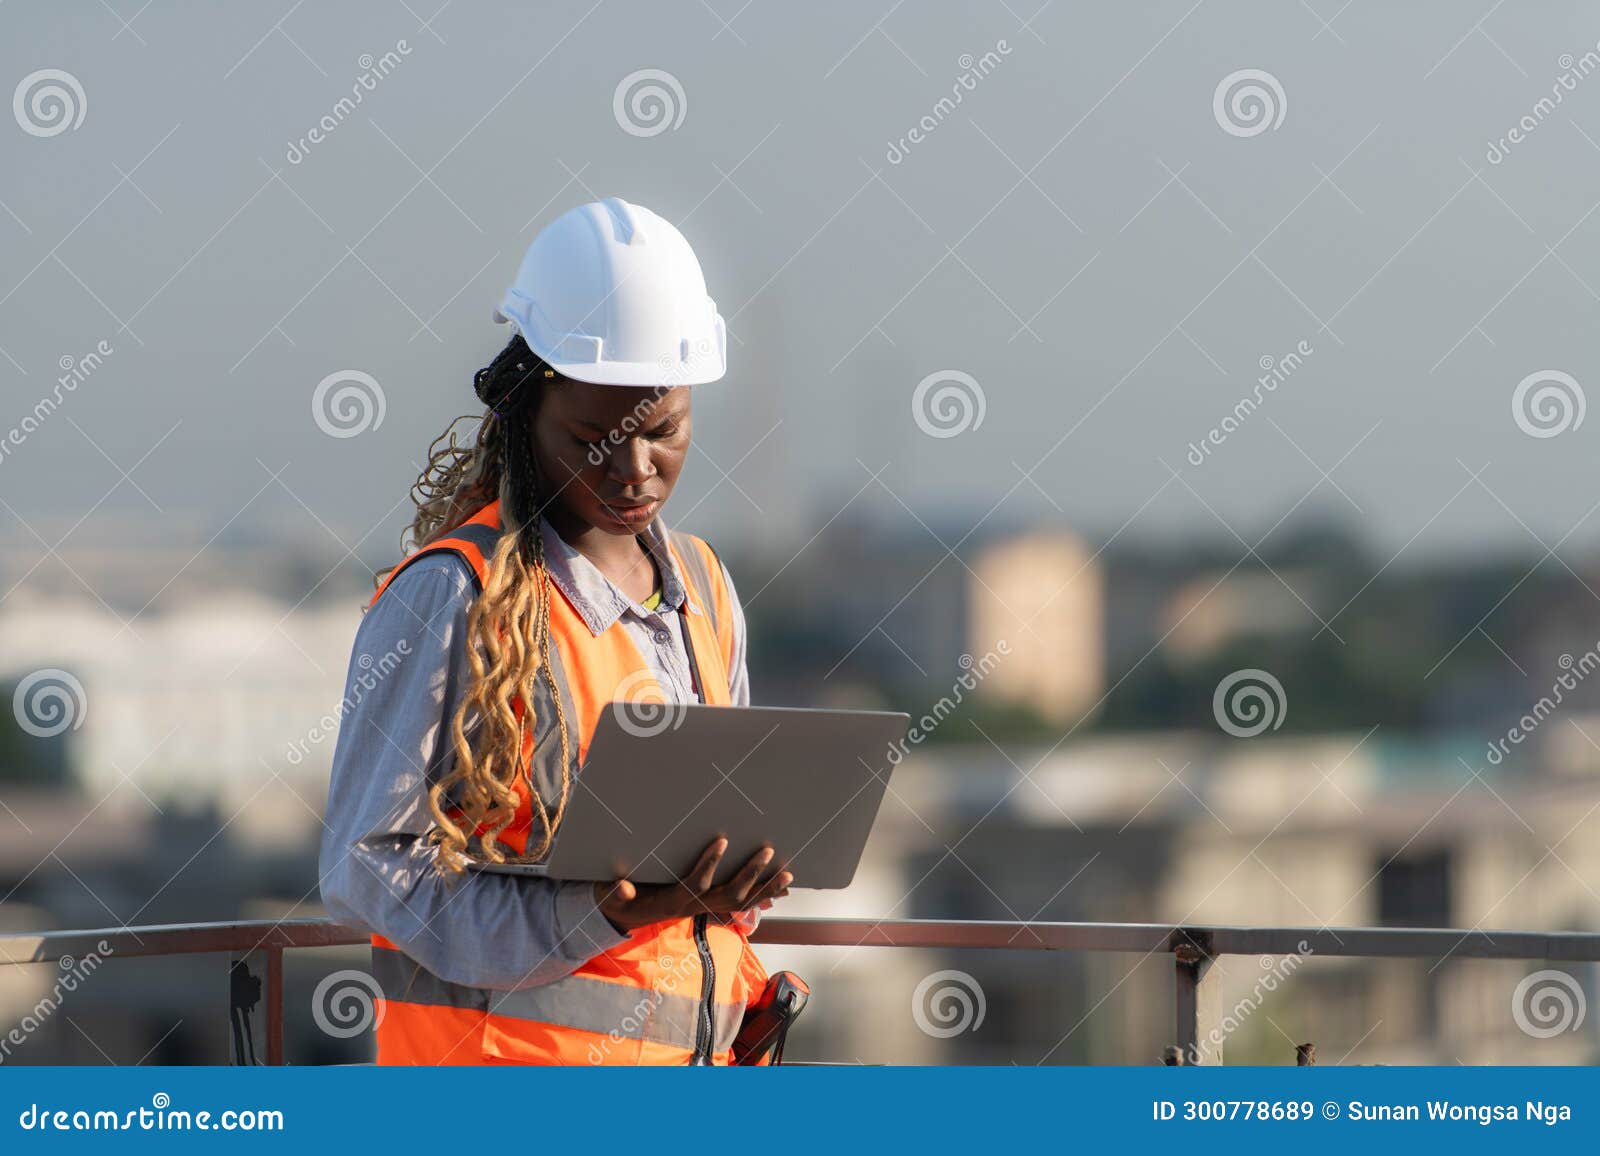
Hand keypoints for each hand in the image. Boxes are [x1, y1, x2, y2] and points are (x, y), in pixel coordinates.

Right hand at [594, 838, 791, 931]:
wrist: (630, 916)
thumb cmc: (625, 899)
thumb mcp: (615, 895)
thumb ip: (618, 892)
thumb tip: (622, 888)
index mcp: (675, 900)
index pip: (697, 884)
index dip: (710, 864)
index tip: (723, 840)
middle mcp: (696, 907)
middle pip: (730, 895)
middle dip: (751, 874)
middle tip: (768, 850)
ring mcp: (708, 909)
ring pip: (743, 902)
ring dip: (767, 888)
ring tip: (788, 874)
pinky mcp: (714, 906)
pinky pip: (745, 904)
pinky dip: (764, 896)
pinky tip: (782, 887)